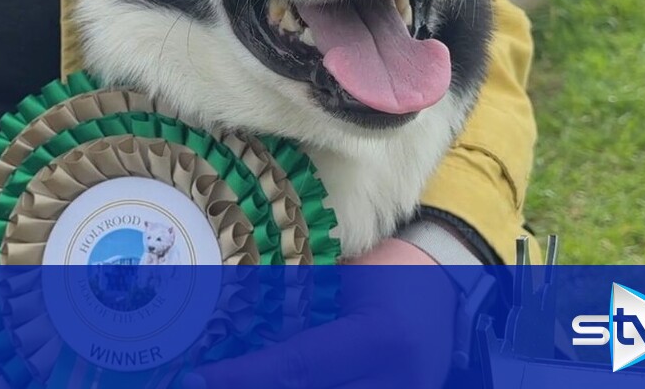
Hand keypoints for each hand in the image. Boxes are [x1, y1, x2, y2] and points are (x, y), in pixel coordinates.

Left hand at [184, 239, 457, 388]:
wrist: (446, 280)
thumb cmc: (388, 266)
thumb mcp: (343, 278)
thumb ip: (299, 306)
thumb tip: (230, 319)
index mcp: (378, 338)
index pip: (299, 365)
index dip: (244, 376)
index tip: (198, 378)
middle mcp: (394, 380)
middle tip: (208, 384)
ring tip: (236, 382)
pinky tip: (273, 384)